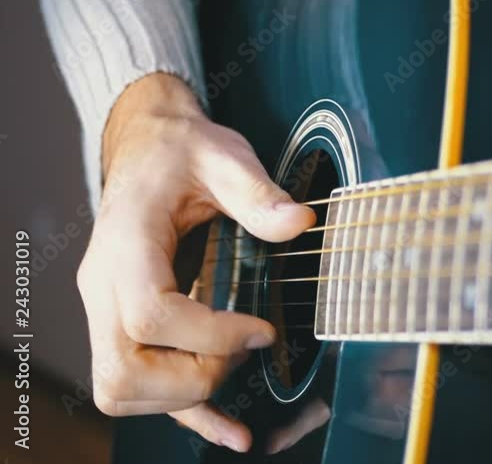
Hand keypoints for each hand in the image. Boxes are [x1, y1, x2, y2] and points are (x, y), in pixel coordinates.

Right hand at [78, 74, 314, 450]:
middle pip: (124, 369)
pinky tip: (230, 430)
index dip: (210, 334)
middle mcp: (103, 284)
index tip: (262, 330)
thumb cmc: (182, 153)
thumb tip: (300, 224)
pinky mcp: (122, 326)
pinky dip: (182, 412)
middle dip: (195, 376)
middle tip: (245, 348)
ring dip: (183, 395)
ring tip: (235, 364)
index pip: (149, 314)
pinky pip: (135, 388)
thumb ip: (258, 191)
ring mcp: (105, 310)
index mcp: (126, 241)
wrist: (148, 150)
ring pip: (119, 388)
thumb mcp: (223, 156)